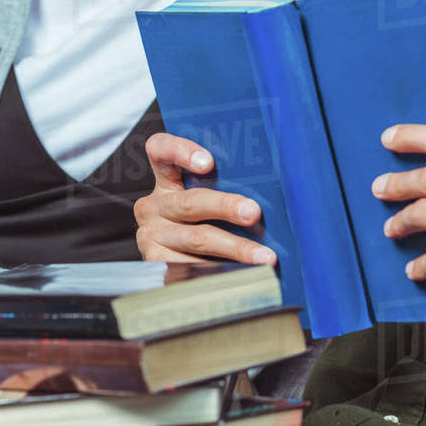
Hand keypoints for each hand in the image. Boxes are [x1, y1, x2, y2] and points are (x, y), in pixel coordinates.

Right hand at [134, 133, 277, 265]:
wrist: (182, 269)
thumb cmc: (210, 221)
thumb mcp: (211, 198)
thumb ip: (226, 187)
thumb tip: (273, 192)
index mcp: (167, 180)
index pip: (161, 150)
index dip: (181, 151)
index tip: (208, 162)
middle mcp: (153, 206)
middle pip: (190, 201)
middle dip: (226, 206)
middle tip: (254, 212)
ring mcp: (151, 235)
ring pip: (197, 238)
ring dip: (235, 247)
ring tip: (265, 256)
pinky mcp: (156, 263)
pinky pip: (193, 268)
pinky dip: (223, 271)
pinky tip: (245, 274)